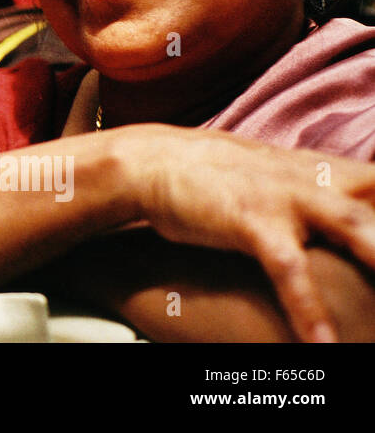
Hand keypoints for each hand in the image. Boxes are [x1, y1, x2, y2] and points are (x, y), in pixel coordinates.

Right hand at [116, 124, 374, 341]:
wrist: (153, 161)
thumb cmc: (220, 177)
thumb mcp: (284, 177)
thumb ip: (331, 191)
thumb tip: (362, 206)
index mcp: (333, 172)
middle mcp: (322, 181)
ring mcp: (290, 200)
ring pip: (360, 231)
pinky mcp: (254, 222)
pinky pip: (290, 270)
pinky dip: (309, 309)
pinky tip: (323, 345)